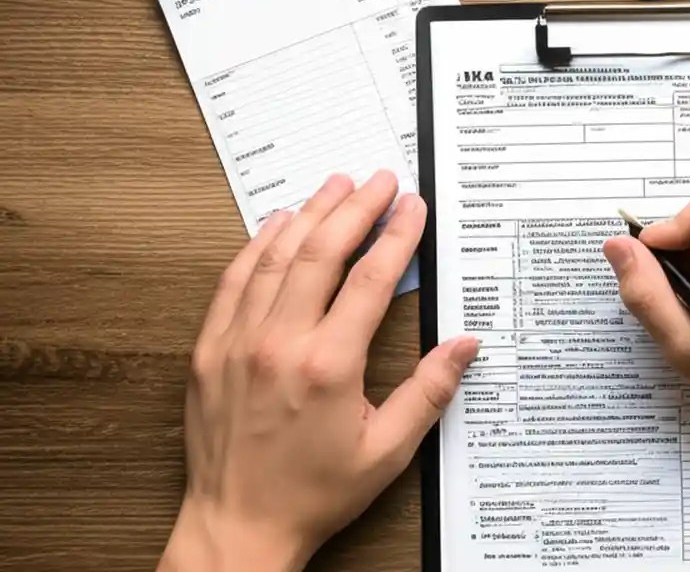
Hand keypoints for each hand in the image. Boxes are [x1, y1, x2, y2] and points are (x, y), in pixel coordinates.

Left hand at [159, 171, 477, 571]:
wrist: (238, 526)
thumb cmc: (314, 493)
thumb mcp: (388, 451)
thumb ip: (429, 392)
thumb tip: (465, 345)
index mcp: (328, 366)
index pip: (369, 280)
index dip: (396, 236)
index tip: (412, 208)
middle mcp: (279, 343)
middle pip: (322, 252)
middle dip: (356, 208)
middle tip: (379, 179)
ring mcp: (238, 342)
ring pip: (276, 257)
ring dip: (309, 214)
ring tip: (336, 185)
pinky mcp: (209, 350)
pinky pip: (234, 281)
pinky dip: (257, 246)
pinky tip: (276, 224)